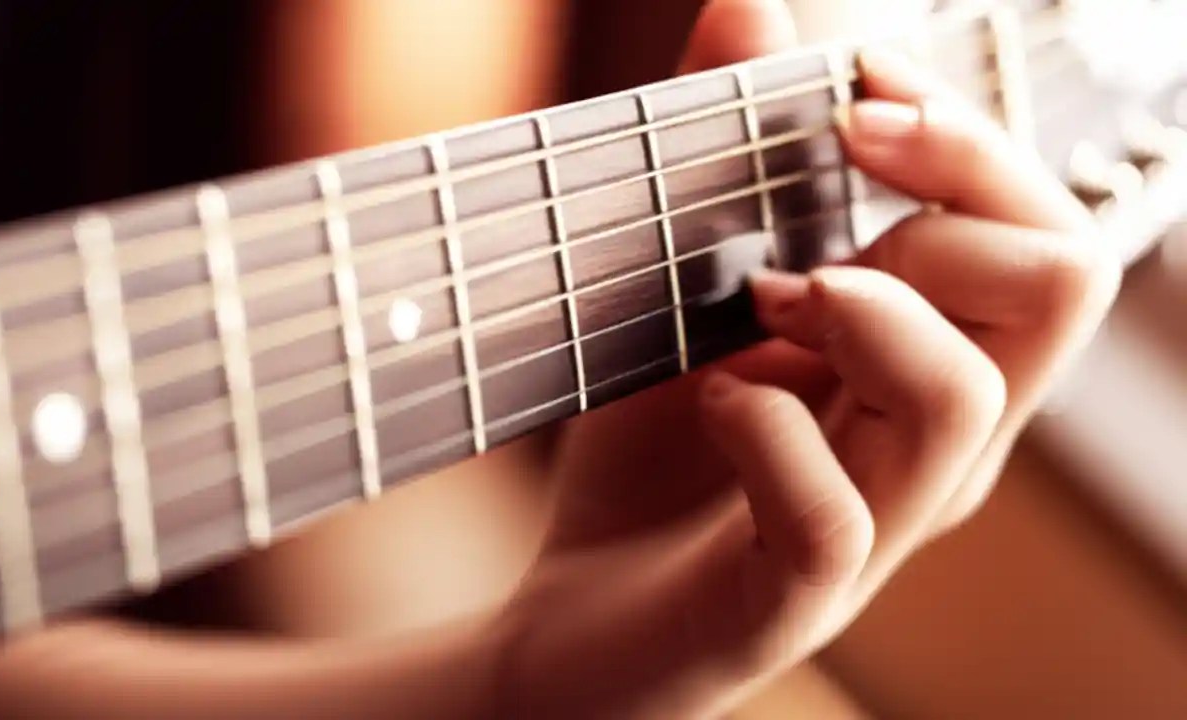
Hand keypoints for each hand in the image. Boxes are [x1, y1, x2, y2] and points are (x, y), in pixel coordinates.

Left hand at [489, 1, 1119, 716]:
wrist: (573, 619)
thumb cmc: (652, 460)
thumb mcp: (679, 294)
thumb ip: (723, 162)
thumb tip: (753, 6)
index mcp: (930, 359)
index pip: (1039, 226)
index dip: (971, 132)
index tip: (859, 80)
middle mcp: (932, 441)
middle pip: (1056, 284)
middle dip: (953, 182)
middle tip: (835, 159)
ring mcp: (878, 524)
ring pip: (964, 398)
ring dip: (861, 308)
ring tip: (758, 297)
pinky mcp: (795, 598)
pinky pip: (834, 517)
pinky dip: (766, 431)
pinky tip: (712, 401)